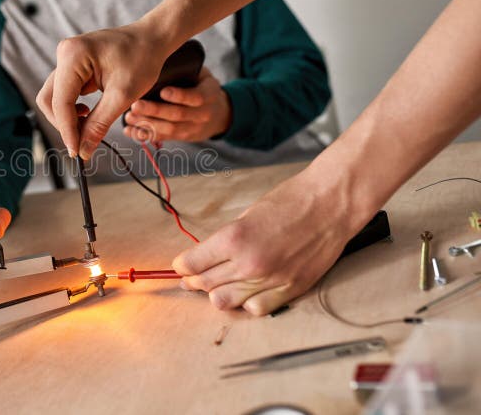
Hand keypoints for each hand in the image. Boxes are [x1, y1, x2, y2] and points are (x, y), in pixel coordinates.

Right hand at [37, 21, 173, 158]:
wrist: (152, 39)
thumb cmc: (142, 59)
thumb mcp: (123, 96)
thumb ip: (99, 124)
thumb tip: (83, 151)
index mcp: (73, 56)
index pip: (61, 101)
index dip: (67, 130)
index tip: (77, 152)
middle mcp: (64, 54)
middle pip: (50, 100)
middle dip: (64, 124)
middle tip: (83, 142)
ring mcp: (67, 59)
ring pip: (54, 98)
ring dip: (68, 117)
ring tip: (89, 127)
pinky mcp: (72, 66)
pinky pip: (64, 93)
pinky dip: (73, 109)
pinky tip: (90, 114)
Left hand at [123, 67, 231, 142]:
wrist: (218, 113)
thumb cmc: (202, 87)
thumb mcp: (202, 75)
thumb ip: (187, 71)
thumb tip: (159, 58)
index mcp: (210, 94)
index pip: (196, 97)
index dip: (179, 95)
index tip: (163, 91)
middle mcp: (203, 114)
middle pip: (178, 115)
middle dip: (155, 111)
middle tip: (136, 105)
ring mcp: (192, 128)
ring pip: (169, 130)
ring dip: (147, 124)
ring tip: (129, 117)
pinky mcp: (182, 137)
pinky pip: (163, 138)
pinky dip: (145, 135)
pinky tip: (130, 130)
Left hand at [171, 166, 371, 315]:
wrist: (330, 204)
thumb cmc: (291, 201)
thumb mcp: (247, 214)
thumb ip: (226, 240)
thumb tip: (206, 256)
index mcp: (234, 239)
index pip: (192, 264)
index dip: (181, 266)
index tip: (180, 266)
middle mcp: (249, 264)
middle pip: (204, 284)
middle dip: (193, 280)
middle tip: (192, 276)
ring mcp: (270, 281)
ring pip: (225, 301)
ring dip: (217, 293)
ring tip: (218, 283)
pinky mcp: (290, 290)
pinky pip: (255, 309)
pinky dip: (246, 302)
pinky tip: (246, 291)